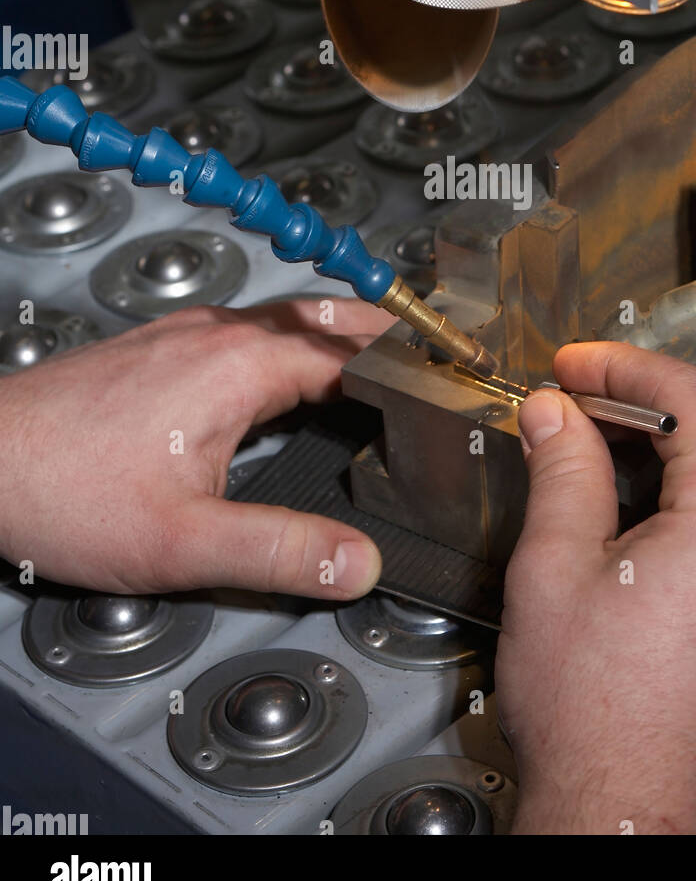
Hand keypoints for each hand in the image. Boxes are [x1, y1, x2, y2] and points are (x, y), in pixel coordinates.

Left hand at [0, 298, 391, 599]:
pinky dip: (288, 343)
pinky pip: (245, 330)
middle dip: (381, 333)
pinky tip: (282, 378)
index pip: (353, 354)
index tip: (447, 385)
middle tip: (428, 355)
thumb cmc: (64, 491)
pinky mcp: (158, 347)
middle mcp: (217, 334)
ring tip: (374, 361)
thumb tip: (358, 563)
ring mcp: (184, 334)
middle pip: (324, 318)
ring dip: (334, 334)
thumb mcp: (184, 543)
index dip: (406, 371)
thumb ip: (281, 552)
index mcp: (241, 365)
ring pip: (282, 319)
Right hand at [496, 343, 695, 834]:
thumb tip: (557, 417)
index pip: (688, 393)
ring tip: (660, 428)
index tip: (576, 367)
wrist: (634, 816)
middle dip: (666, 387)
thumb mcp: (554, 570)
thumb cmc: (601, 721)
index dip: (620, 366)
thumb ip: (563, 473)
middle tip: (596, 397)